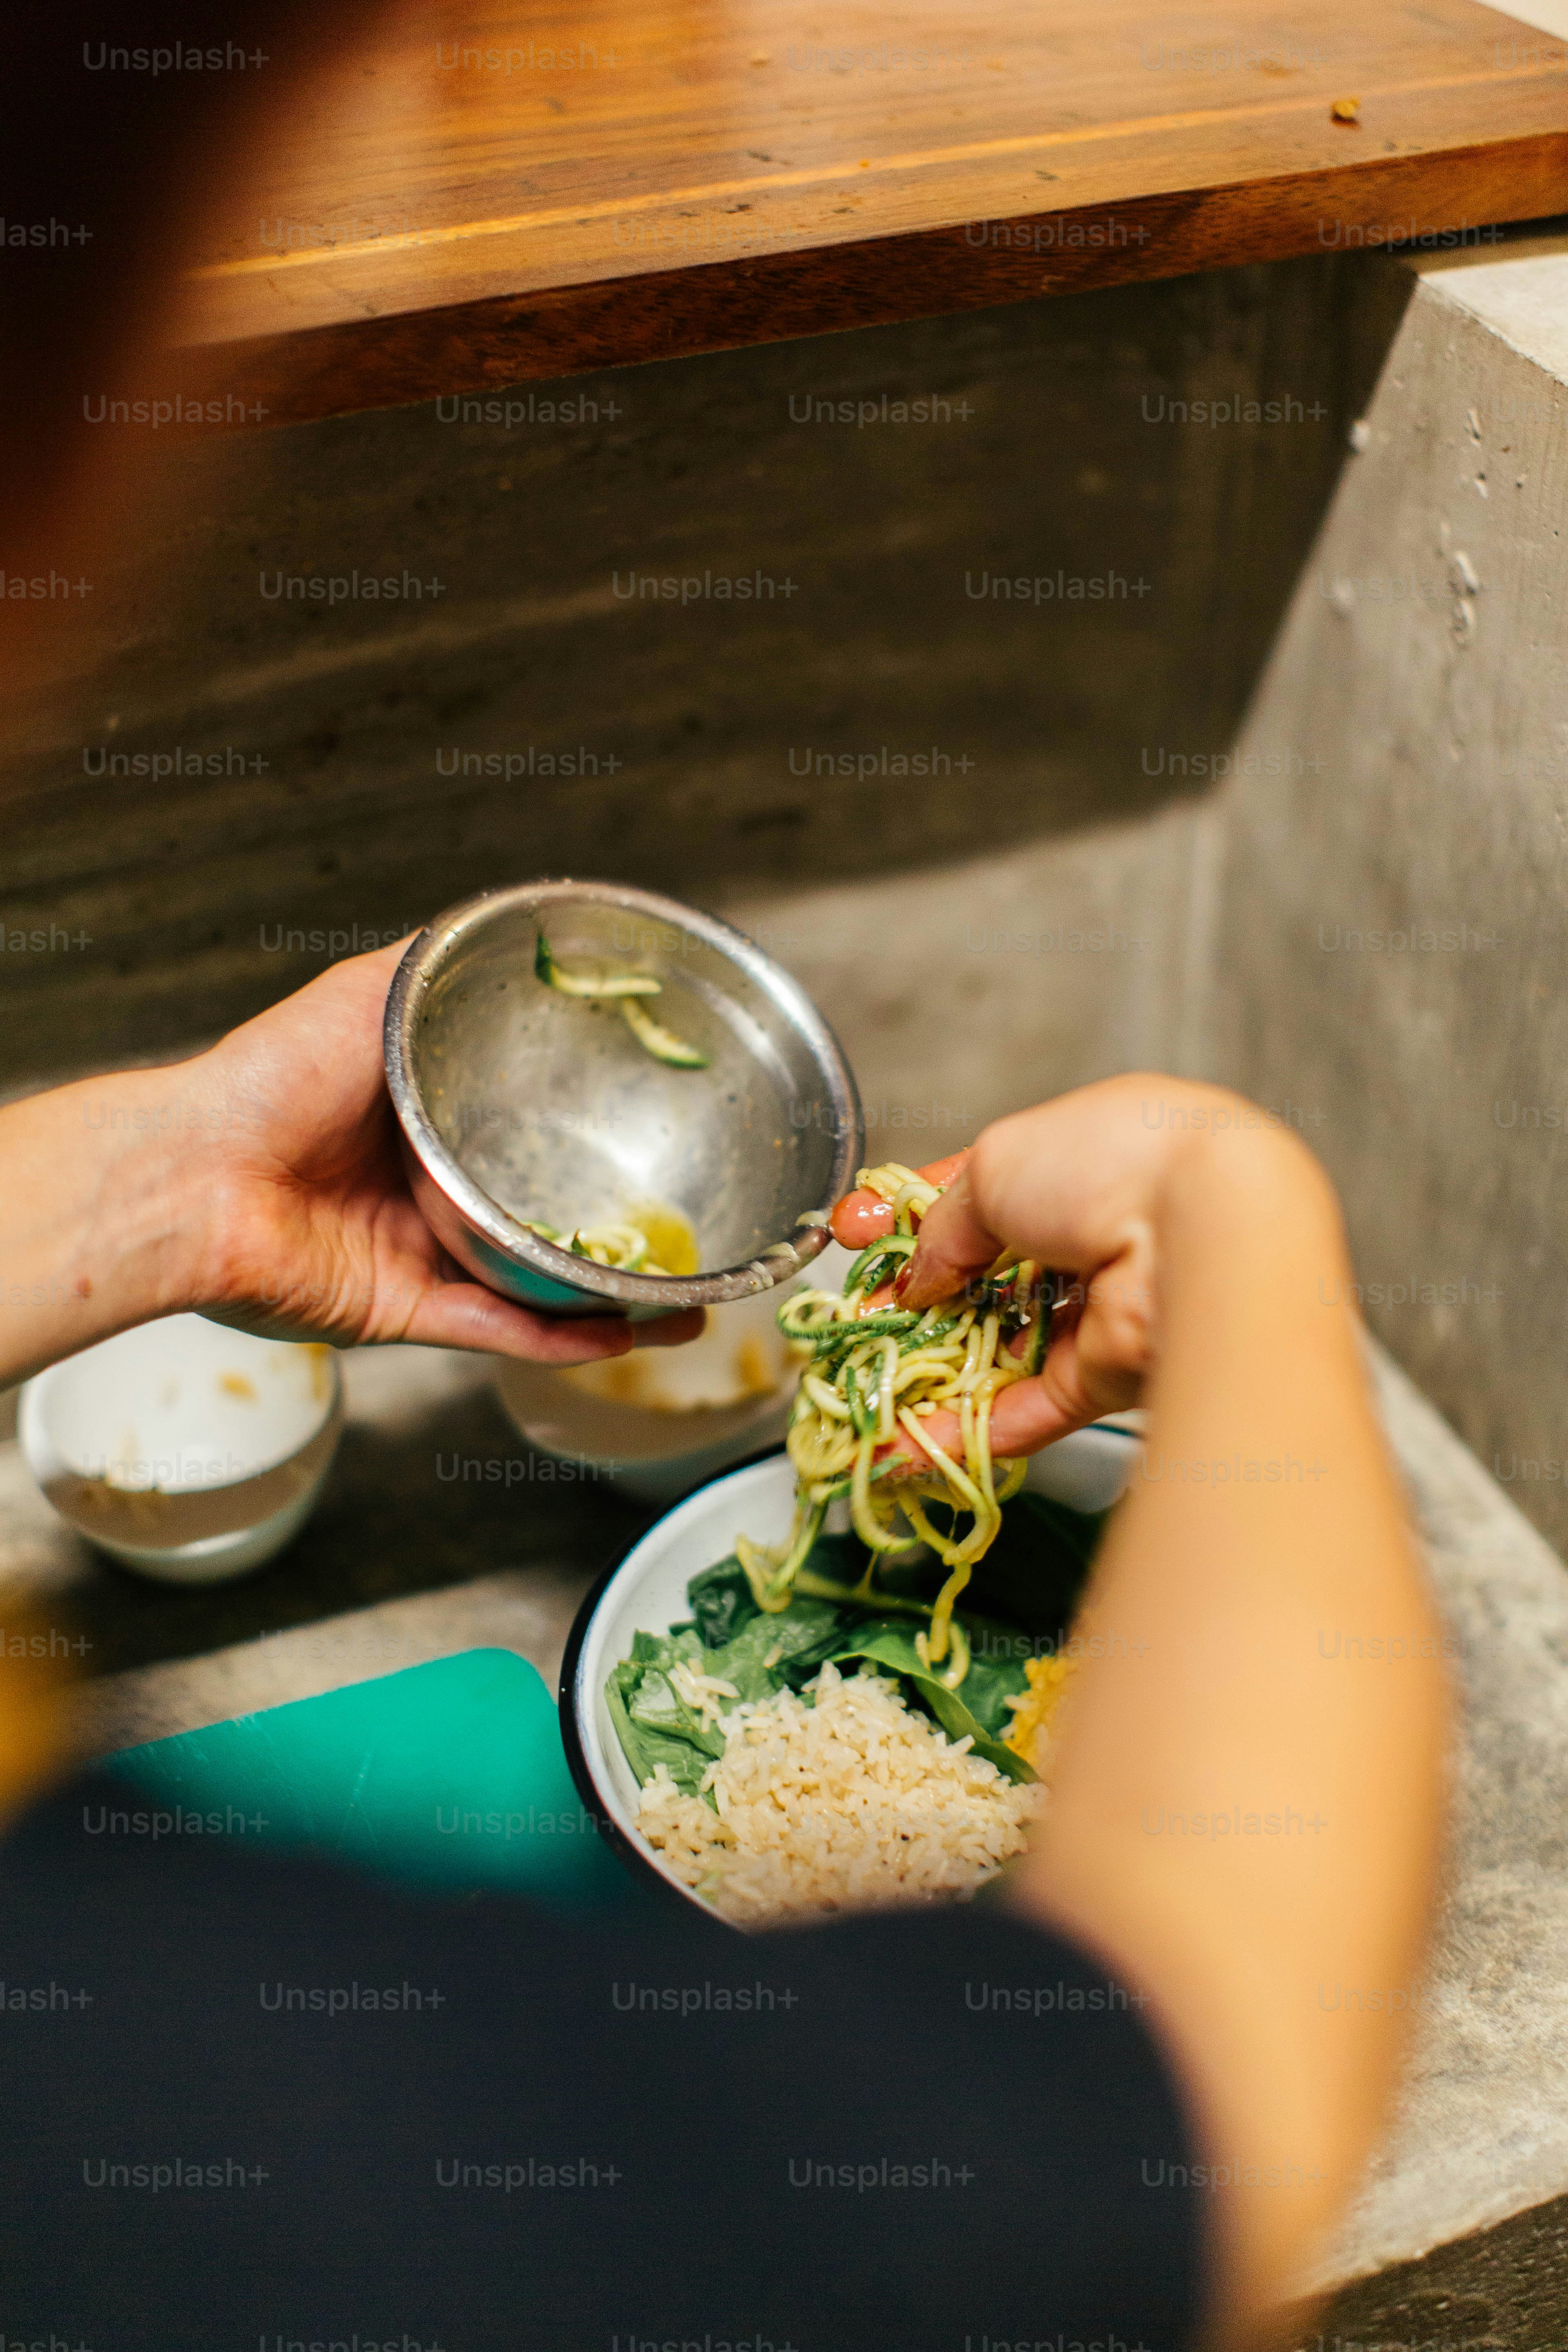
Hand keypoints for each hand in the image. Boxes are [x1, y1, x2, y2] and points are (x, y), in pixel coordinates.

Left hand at [190, 940, 703, 1362]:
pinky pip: (499, 1328)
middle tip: (692, 1229)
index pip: (522, 1131)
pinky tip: (626, 1334)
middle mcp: (425, 1192)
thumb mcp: (369, 994)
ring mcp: (418, 1255)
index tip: (655, 1128)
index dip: (588, 1134)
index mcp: (420, 1123)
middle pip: (540, 1216)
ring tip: (685, 1307)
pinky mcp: (404, 1310)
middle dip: (617, 1232)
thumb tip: (513, 923)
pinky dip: (562, 1337)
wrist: (194, 1173)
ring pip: (535, 1285)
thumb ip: (435, 965)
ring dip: (611, 1302)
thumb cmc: (267, 1077)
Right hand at [859, 1077, 1298, 1463]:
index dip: (911, 1212)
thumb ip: (945, 1223)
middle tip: (858, 1316)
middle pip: (988, 1274)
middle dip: (917, 1298)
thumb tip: (917, 1277)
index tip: (857, 1232)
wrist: (1207, 1232)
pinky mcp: (1113, 1376)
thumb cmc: (1112, 1164)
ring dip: (936, 1367)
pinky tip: (911, 1440)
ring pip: (1006, 1345)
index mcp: (1084, 1153)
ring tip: (869, 1382)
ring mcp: (1107, 1304)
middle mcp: (1100, 1227)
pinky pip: (1031, 1405)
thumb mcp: (997, 1165)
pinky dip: (972, 1426)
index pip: (980, 1188)